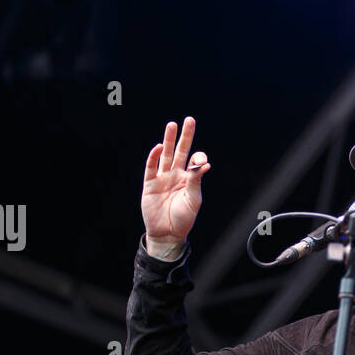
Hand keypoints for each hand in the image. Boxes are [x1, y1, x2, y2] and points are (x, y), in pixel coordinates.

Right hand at [141, 116, 209, 252]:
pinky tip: (159, 147)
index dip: (198, 158)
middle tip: (189, 120)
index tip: (201, 161)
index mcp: (188, 179)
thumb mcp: (193, 200)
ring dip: (169, 140)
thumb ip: (196, 181)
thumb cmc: (183, 219)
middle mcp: (175, 175)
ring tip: (172, 125)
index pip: (194, 162)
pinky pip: (151, 167)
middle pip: (180, 151)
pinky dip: (154, 156)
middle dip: (184, 136)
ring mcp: (162, 178)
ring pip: (166, 155)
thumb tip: (204, 164)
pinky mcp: (150, 183)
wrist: (167, 234)